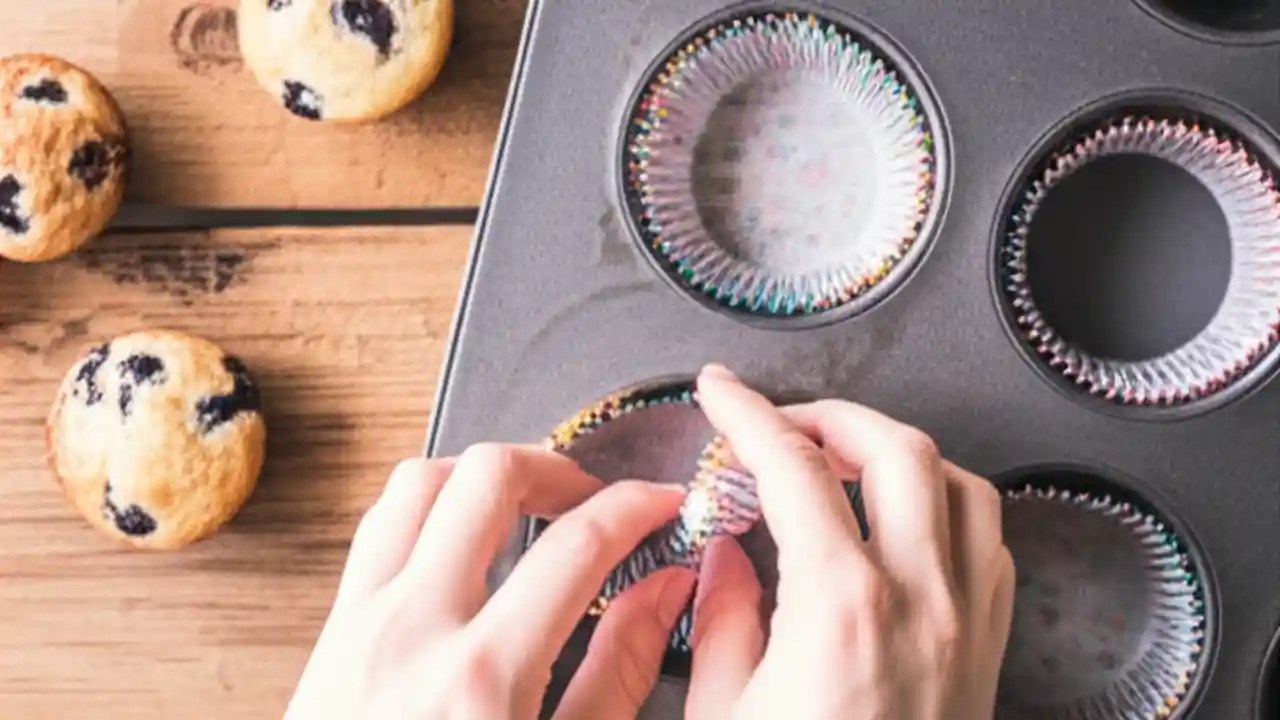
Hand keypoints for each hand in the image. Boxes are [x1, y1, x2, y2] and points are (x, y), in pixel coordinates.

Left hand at [286, 445, 695, 718]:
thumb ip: (621, 672)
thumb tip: (668, 587)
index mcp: (483, 679)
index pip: (578, 545)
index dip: (636, 506)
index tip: (662, 503)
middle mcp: (413, 631)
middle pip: (487, 478)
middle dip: (558, 466)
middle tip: (594, 498)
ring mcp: (361, 623)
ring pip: (419, 481)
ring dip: (484, 475)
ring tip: (531, 505)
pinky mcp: (333, 629)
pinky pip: (380, 524)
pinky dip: (431, 505)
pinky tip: (467, 537)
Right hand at [686, 365, 1014, 719]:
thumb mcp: (726, 712)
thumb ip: (724, 617)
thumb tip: (726, 554)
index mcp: (841, 607)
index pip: (791, 467)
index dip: (748, 414)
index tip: (721, 392)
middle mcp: (920, 599)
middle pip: (895, 449)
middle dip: (831, 415)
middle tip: (783, 422)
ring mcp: (967, 621)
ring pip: (958, 483)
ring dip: (897, 452)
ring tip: (844, 460)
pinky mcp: (989, 649)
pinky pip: (988, 540)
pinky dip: (947, 504)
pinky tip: (906, 519)